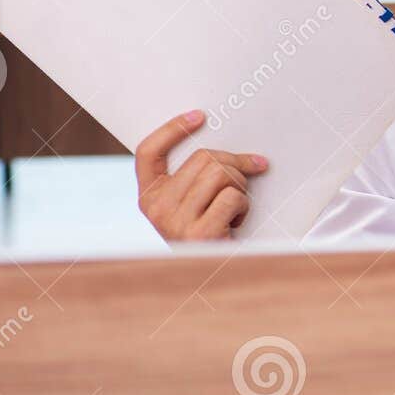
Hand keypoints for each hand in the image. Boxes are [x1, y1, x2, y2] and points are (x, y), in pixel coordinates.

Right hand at [135, 110, 268, 241]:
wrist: (214, 279)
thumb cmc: (209, 234)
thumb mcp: (191, 206)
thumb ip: (194, 179)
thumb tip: (228, 149)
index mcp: (148, 197)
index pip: (147, 152)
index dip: (172, 129)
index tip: (200, 115)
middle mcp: (155, 208)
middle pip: (204, 157)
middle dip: (234, 163)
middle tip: (246, 177)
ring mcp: (175, 222)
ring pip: (222, 174)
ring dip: (240, 187)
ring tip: (235, 207)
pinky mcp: (199, 235)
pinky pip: (233, 197)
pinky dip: (244, 206)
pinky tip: (235, 223)